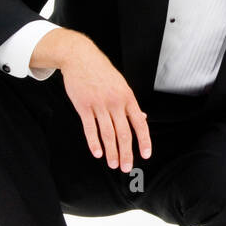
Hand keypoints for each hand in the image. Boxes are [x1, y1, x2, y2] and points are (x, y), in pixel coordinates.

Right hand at [45, 29, 151, 171]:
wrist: (80, 57)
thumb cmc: (102, 71)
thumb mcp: (122, 85)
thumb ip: (131, 104)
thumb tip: (143, 119)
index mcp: (128, 98)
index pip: (140, 123)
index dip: (144, 141)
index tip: (145, 155)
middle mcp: (115, 102)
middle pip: (123, 133)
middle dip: (126, 153)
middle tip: (126, 167)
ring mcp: (99, 104)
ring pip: (107, 133)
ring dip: (111, 152)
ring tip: (113, 164)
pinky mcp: (83, 106)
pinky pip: (90, 128)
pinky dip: (94, 142)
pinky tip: (97, 153)